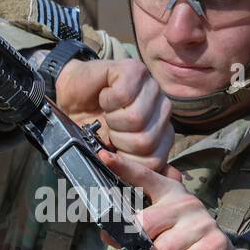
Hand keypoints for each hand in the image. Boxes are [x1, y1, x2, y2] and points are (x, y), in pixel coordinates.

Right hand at [56, 59, 182, 181]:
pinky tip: (105, 96)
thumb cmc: (93, 126)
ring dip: (112, 119)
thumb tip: (176, 179)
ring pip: (136, 119)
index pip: (154, 160)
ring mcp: (152, 88)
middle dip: (117, 139)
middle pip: (145, 141)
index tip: (114, 149)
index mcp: (162, 132)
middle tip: (109, 127)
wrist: (72, 98)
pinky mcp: (135, 70)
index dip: (127, 161)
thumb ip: (144, 166)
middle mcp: (162, 109)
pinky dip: (106, 99)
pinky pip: (123, 96)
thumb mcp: (115, 154)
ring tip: (107, 112)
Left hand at [98, 148, 245, 249]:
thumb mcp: (160, 232)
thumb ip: (134, 230)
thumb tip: (109, 234)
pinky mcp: (214, 244)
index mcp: (170, 193)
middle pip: (146, 224)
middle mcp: (186, 202)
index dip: (124, 168)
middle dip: (140, 249)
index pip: (145, 177)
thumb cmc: (183, 244)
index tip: (104, 156)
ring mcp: (202, 222)